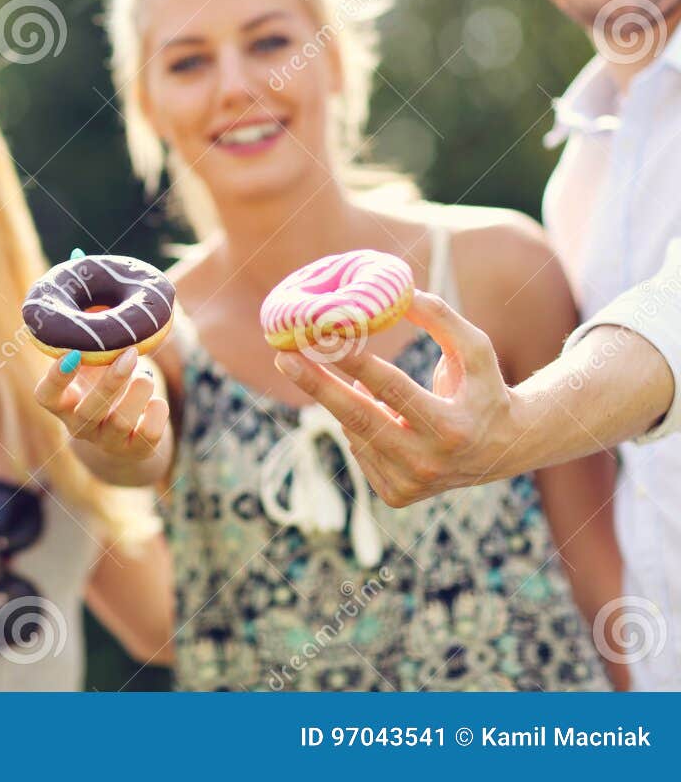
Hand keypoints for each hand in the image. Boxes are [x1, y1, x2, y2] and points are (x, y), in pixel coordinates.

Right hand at [34, 346, 168, 462]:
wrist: (122, 437)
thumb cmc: (101, 385)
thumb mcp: (91, 366)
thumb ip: (90, 341)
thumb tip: (94, 293)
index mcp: (62, 403)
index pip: (47, 396)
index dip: (57, 377)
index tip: (73, 352)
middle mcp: (80, 426)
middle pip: (88, 411)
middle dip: (111, 381)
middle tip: (130, 353)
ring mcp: (107, 442)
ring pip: (120, 423)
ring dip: (136, 395)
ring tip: (146, 374)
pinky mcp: (135, 452)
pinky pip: (147, 437)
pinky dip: (155, 415)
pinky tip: (157, 402)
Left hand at [272, 290, 521, 505]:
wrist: (502, 451)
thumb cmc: (485, 389)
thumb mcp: (476, 350)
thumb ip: (440, 318)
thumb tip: (399, 291)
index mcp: (451, 427)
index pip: (391, 388)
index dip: (354, 360)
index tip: (322, 334)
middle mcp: (428, 462)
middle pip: (358, 417)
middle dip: (316, 384)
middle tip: (283, 356)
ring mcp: (408, 483)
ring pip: (355, 430)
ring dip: (350, 400)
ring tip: (366, 383)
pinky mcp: (395, 495)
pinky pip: (359, 448)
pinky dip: (361, 425)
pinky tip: (386, 418)